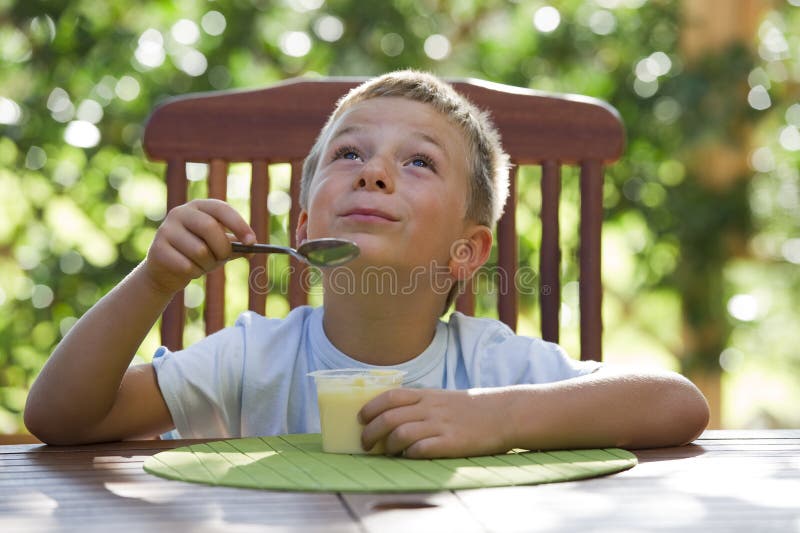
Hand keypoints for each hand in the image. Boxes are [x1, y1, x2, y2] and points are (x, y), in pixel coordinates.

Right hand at [143, 199, 255, 294]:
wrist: (166, 272)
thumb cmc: (198, 254)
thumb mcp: (218, 247)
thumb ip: (236, 246)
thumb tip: (253, 249)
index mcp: (198, 207)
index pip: (221, 209)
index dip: (238, 224)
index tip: (252, 242)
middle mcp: (180, 213)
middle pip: (210, 228)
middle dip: (222, 248)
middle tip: (224, 257)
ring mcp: (166, 230)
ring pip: (199, 251)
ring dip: (206, 264)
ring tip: (201, 264)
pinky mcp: (157, 249)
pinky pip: (186, 265)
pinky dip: (193, 272)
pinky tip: (187, 270)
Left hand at [358, 387, 511, 458]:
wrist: (502, 414)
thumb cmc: (468, 409)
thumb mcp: (441, 397)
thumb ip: (418, 403)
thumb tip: (390, 415)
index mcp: (426, 395)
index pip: (390, 397)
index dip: (370, 408)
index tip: (361, 419)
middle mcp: (430, 409)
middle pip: (389, 418)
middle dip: (371, 432)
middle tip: (366, 444)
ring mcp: (440, 425)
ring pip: (401, 434)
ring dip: (387, 446)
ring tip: (386, 453)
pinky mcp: (451, 443)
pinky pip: (421, 449)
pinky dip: (409, 454)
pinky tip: (408, 456)